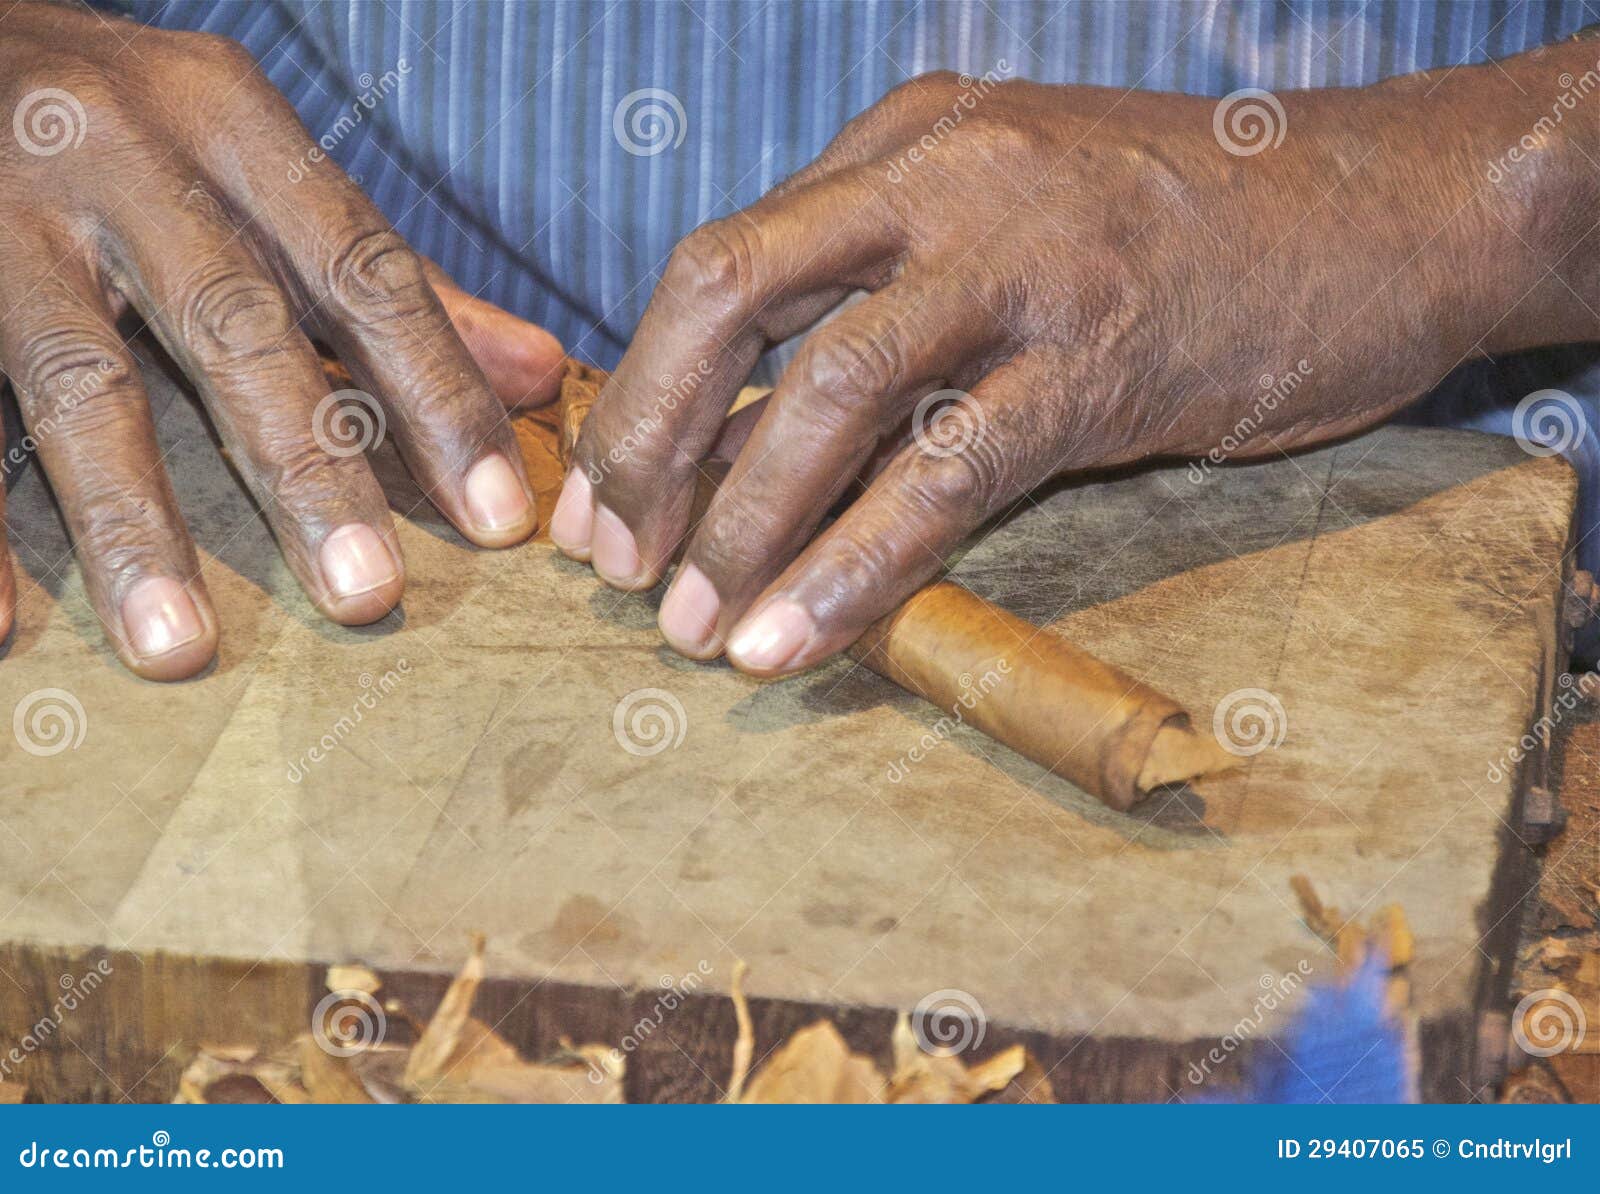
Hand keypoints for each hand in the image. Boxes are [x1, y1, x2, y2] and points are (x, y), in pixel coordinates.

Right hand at [0, 3, 562, 679]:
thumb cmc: (124, 120)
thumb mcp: (258, 161)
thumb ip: (389, 276)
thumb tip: (538, 374)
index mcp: (230, 121)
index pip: (365, 270)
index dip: (439, 396)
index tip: (498, 518)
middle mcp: (119, 153)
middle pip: (234, 325)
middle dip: (309, 466)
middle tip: (368, 594)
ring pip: (78, 379)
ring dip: (132, 520)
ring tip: (179, 646)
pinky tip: (1, 625)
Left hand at [552, 50, 1596, 675]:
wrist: (1380, 214)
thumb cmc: (1183, 232)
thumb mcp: (1013, 214)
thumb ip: (889, 288)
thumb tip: (755, 431)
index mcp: (909, 144)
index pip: (726, 260)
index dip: (643, 385)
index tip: (605, 495)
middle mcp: (947, 179)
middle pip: (731, 294)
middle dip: (648, 440)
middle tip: (612, 565)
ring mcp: (1024, 262)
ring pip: (829, 392)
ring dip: (739, 523)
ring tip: (693, 628)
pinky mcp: (1100, 359)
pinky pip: (945, 475)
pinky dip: (854, 568)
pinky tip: (793, 640)